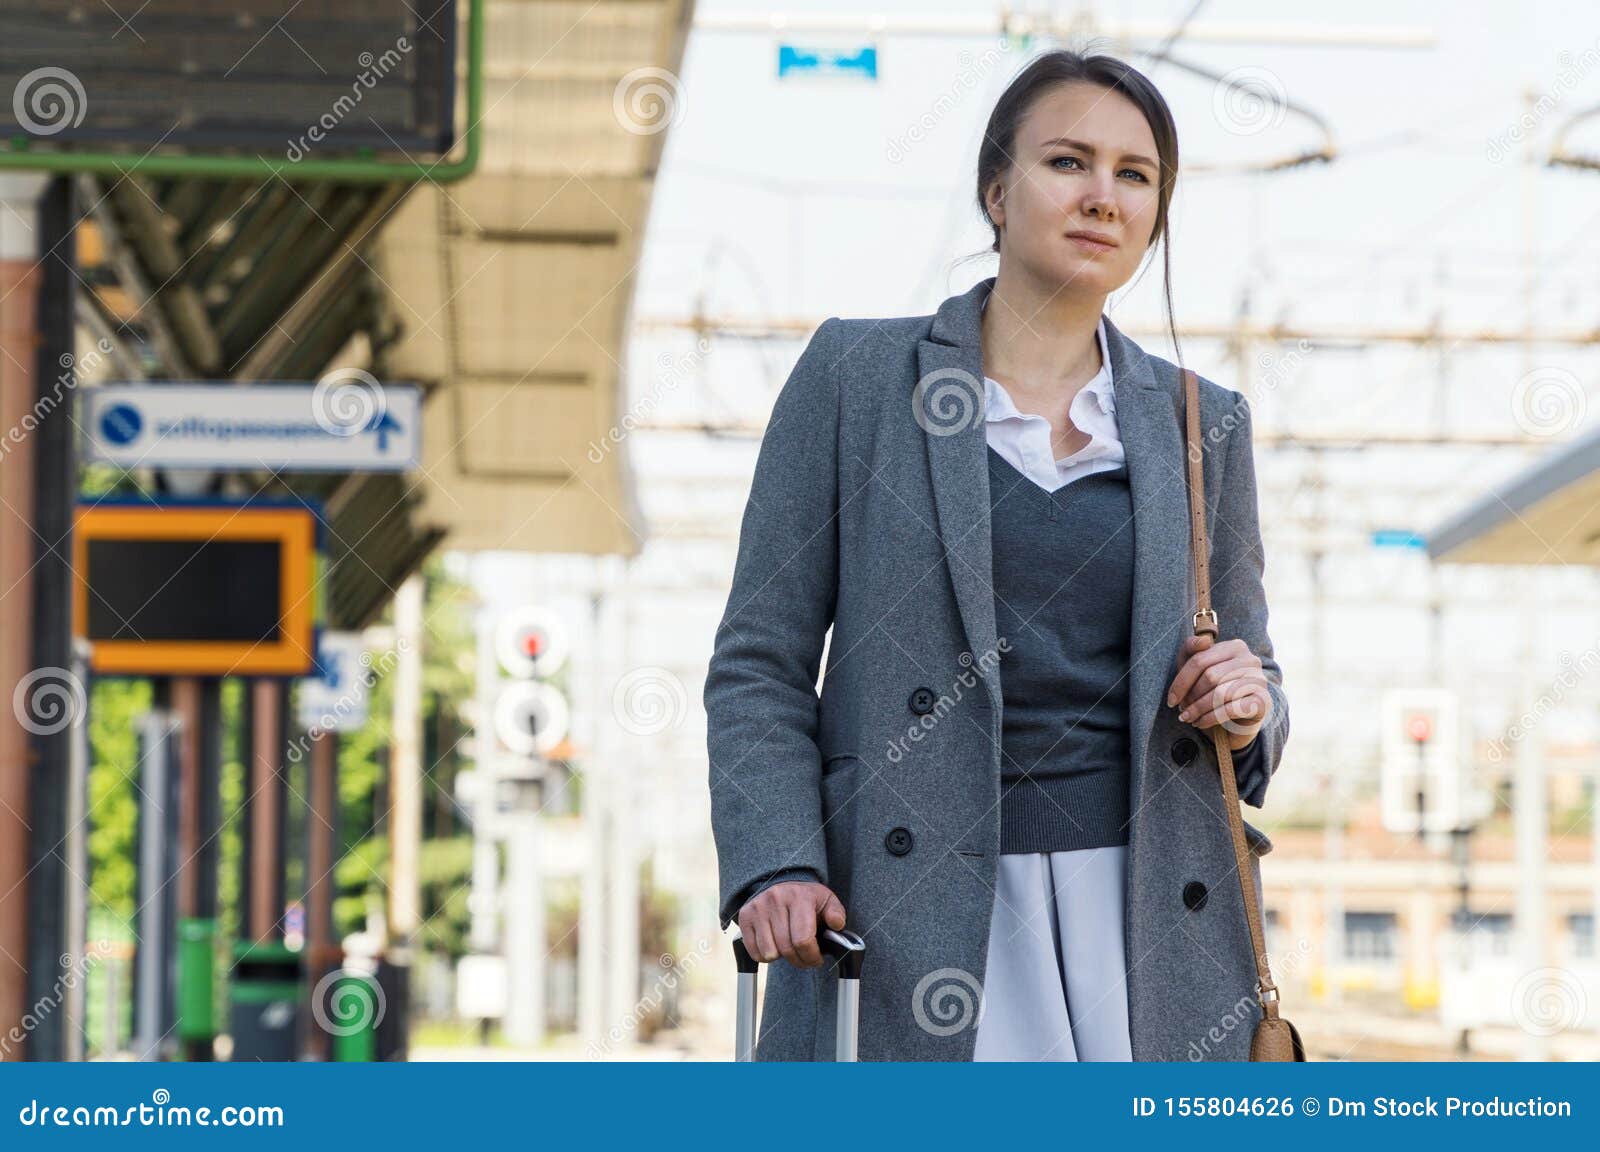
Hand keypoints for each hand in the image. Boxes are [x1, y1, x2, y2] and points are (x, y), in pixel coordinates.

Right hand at [737, 881, 847, 967]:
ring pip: (769, 953)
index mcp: (799, 897)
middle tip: (805, 958)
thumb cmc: (806, 898)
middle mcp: (776, 899)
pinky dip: (765, 955)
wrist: (781, 884)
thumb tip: (837, 924)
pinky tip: (774, 944)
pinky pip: (754, 952)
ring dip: (781, 957)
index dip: (811, 957)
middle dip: (799, 961)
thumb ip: (836, 914)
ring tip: (789, 947)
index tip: (816, 959)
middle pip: (786, 949)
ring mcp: (758, 908)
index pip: (803, 940)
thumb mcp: (826, 901)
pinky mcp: (745, 916)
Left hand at [1166, 633, 1271, 750]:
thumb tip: (1203, 641)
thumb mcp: (1196, 667)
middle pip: (1210, 676)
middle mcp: (1251, 660)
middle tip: (1182, 710)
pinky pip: (1230, 709)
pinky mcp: (1263, 702)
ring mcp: (1259, 680)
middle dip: (1191, 696)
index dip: (1181, 682)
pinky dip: (1210, 718)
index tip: (1171, 700)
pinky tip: (1200, 722)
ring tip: (1188, 717)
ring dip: (1198, 709)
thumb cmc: (1212, 688)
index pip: (1200, 660)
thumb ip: (1192, 649)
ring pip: (1219, 693)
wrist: (1237, 717)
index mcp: (1235, 646)